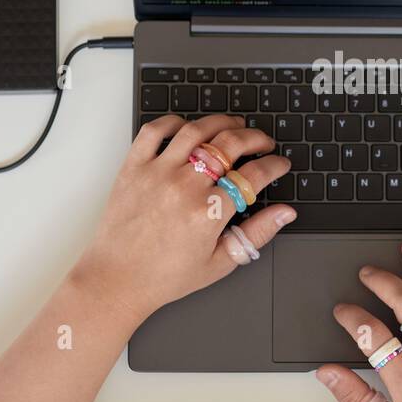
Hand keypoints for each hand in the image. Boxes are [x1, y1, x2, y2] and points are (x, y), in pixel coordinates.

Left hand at [68, 113, 295, 324]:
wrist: (116, 280)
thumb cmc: (165, 276)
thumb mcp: (220, 263)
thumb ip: (256, 234)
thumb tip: (285, 213)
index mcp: (208, 214)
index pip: (253, 176)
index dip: (274, 165)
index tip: (279, 163)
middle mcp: (184, 188)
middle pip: (230, 144)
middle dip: (256, 138)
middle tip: (263, 142)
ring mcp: (157, 173)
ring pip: (197, 130)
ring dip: (222, 122)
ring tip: (234, 125)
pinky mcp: (133, 168)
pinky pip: (154, 131)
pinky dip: (174, 122)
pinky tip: (189, 129)